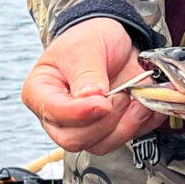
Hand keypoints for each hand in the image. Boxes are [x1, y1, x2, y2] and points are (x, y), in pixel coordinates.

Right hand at [21, 17, 157, 155]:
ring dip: (125, 123)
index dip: (80, 112)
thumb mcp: (85, 46)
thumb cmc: (90, 39)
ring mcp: (85, 126)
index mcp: (41, 92)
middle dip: (104, 120)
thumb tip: (90, 97)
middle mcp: (60, 116)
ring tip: (134, 96)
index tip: (103, 100)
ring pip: (101, 144)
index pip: (53, 114)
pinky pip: (126, 139)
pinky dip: (140, 124)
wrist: (116, 39)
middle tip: (120, 94)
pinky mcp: (110, 129)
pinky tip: (143, 103)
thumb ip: (87, 72)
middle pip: (75, 139)